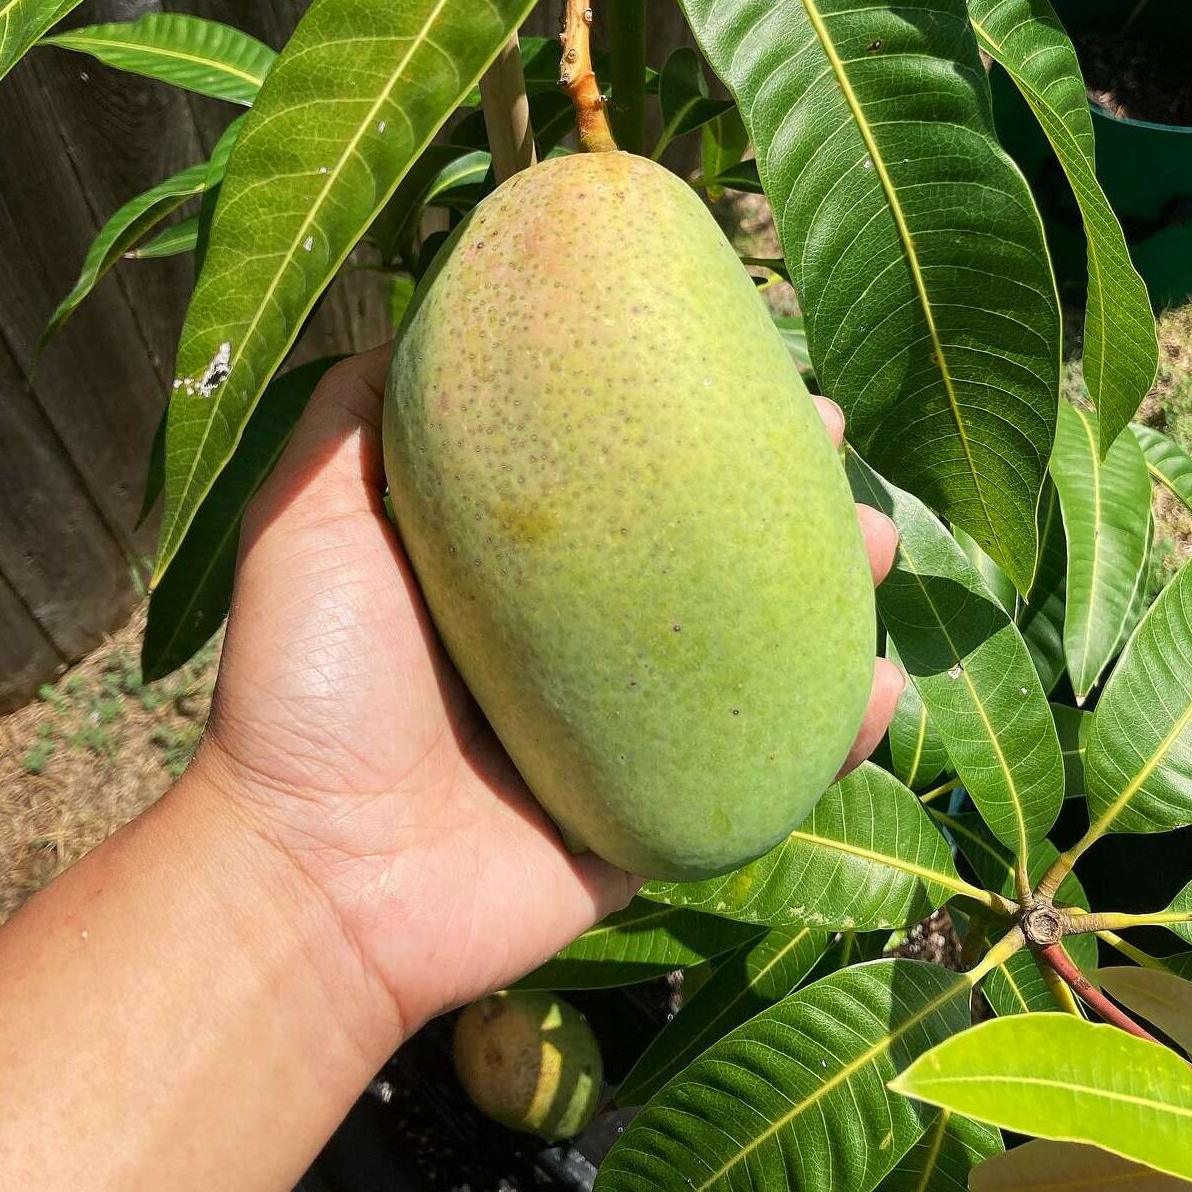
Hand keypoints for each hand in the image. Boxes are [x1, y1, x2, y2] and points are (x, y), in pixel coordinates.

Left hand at [200, 344, 902, 1039]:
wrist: (314, 872)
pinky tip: (883, 686)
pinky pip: (772, 777)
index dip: (691, 415)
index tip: (745, 360)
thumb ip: (354, 417)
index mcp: (518, 572)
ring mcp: (627, 734)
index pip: (624, 472)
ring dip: (837, 598)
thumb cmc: (307, 685)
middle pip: (708, 553)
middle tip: (836, 448)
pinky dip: (839, 735)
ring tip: (881, 547)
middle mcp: (581, 644)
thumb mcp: (310, 516)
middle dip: (786, 493)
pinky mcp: (658, 818)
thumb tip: (419, 318)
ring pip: (760, 653)